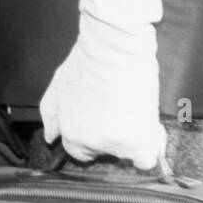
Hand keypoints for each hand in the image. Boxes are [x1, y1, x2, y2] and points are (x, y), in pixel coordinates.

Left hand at [39, 0, 178, 169]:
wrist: (112, 42)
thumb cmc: (88, 57)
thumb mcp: (60, 84)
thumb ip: (51, 113)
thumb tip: (50, 137)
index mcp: (69, 132)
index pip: (80, 153)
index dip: (94, 139)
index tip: (104, 125)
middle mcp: (89, 142)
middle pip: (106, 153)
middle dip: (113, 136)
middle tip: (120, 111)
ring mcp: (113, 144)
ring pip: (128, 154)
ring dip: (133, 137)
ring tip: (134, 110)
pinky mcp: (137, 140)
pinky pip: (148, 159)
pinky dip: (152, 146)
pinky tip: (151, 128)